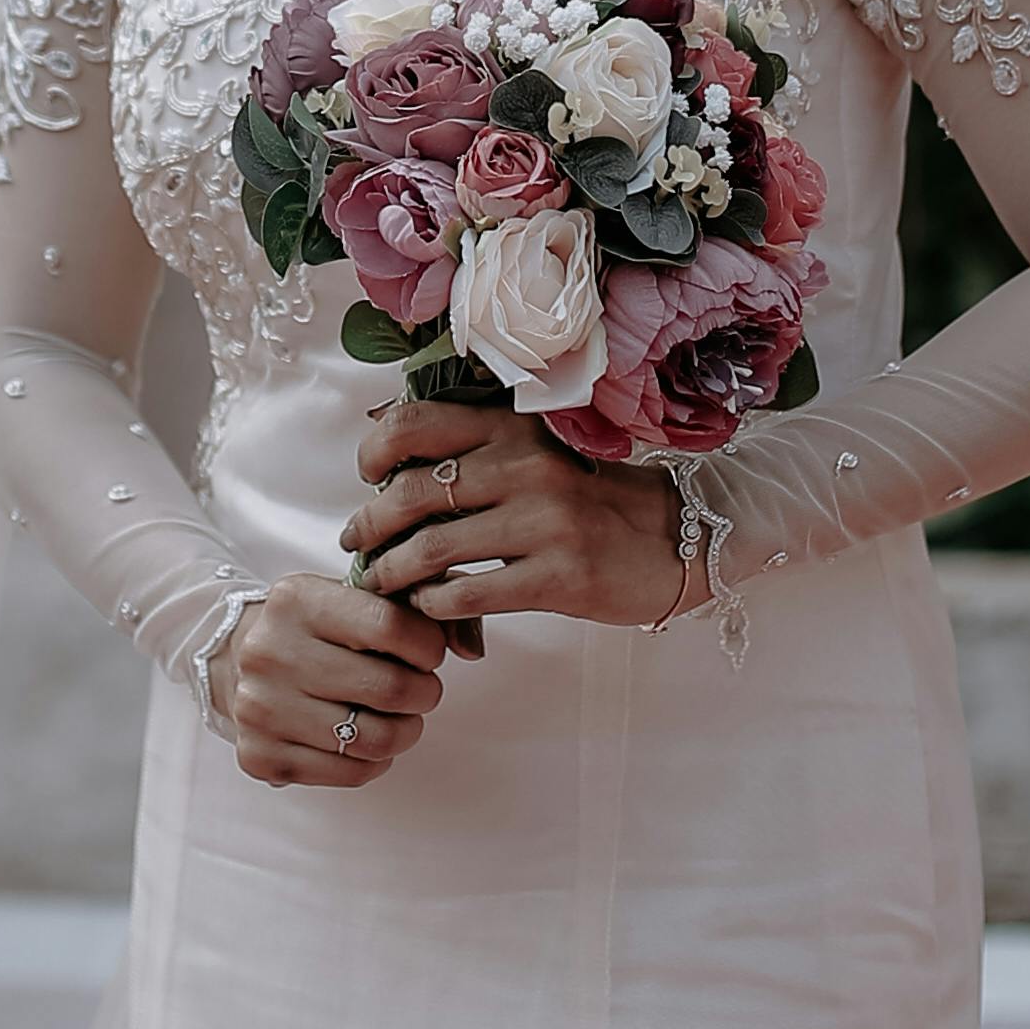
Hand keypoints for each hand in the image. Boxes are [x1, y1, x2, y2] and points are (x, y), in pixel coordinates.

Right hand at [216, 569, 453, 790]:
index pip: (390, 625)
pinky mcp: (261, 757)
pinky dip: (375, 761)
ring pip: (373, 740)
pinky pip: (351, 773)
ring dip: (405, 731)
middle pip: (388, 689)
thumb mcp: (353, 596)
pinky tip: (366, 738)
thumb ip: (418, 606)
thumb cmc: (316, 627)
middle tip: (420, 689)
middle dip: (423, 693)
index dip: (428, 645)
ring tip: (401, 718)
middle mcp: (270, 653)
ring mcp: (260, 709)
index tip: (428, 653)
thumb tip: (471, 647)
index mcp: (296, 600)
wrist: (234, 657)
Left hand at [340, 393, 699, 634]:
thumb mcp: (539, 454)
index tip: (368, 478)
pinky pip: (469, 594)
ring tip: (380, 581)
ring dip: (391, 571)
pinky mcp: (557, 577)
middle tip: (357, 541)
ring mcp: (543, 523)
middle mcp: (526, 467)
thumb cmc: (591, 500)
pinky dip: (434, 604)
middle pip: (413, 492)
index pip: (415, 422)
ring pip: (433, 548)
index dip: (374, 451)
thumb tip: (390, 446)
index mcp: (515, 428)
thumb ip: (478, 449)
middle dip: (370, 523)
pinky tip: (428, 606)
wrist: (672, 539)